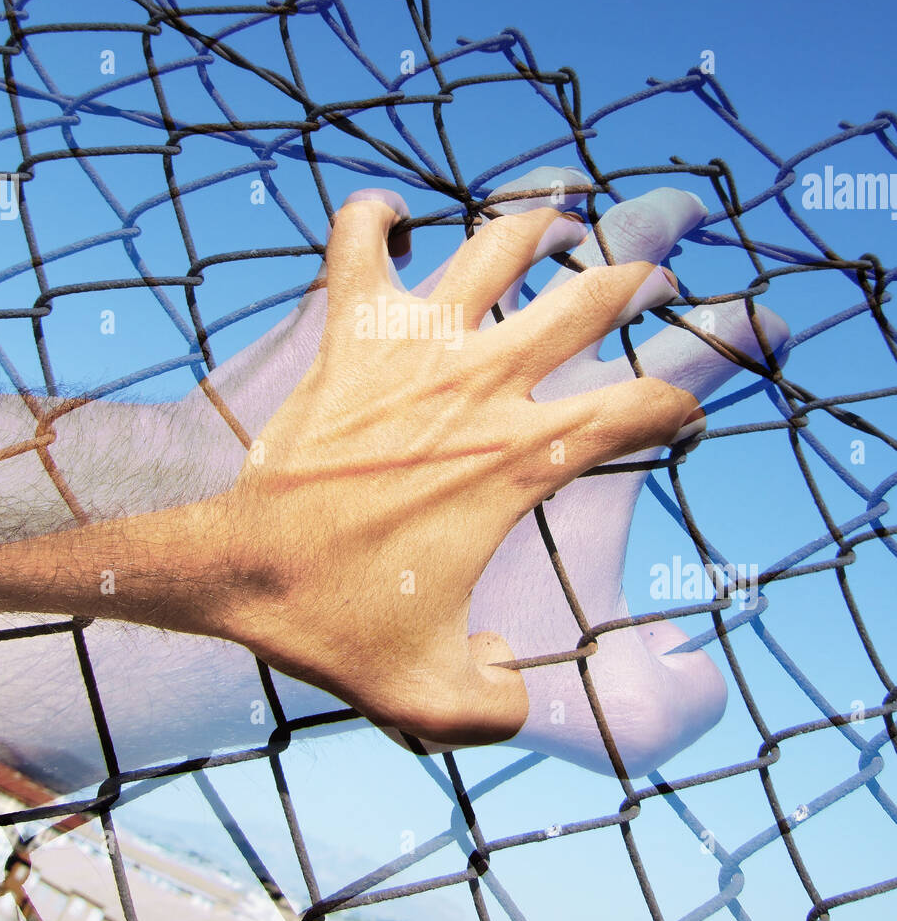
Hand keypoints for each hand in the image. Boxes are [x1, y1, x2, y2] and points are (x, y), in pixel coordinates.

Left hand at [201, 191, 699, 746]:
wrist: (239, 568)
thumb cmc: (333, 621)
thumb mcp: (433, 698)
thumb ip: (501, 703)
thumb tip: (517, 680)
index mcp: (519, 460)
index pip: (640, 406)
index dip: (679, 405)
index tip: (680, 417)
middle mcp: (481, 385)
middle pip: (589, 298)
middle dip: (637, 279)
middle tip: (647, 282)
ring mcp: (414, 345)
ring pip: (497, 245)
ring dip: (537, 224)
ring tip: (558, 219)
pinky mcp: (351, 330)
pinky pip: (359, 242)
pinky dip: (374, 218)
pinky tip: (392, 217)